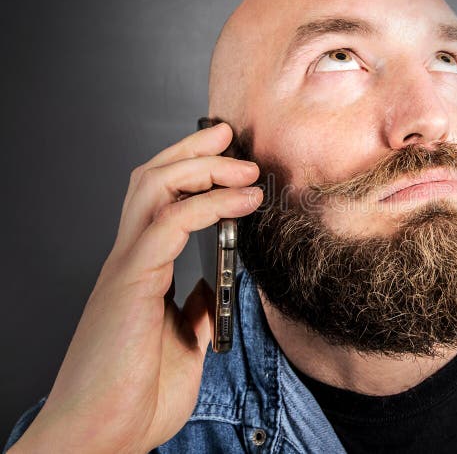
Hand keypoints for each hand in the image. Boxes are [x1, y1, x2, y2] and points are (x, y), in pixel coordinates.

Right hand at [12, 122, 262, 452]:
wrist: (101, 437)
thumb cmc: (136, 394)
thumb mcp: (187, 342)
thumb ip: (198, 308)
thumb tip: (217, 285)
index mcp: (143, 270)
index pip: (161, 200)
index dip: (194, 170)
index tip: (234, 156)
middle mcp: (130, 259)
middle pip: (152, 179)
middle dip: (195, 152)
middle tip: (236, 141)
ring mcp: (127, 268)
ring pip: (153, 188)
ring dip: (204, 169)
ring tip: (246, 168)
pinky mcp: (130, 284)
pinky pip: (167, 225)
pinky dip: (208, 205)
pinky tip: (241, 203)